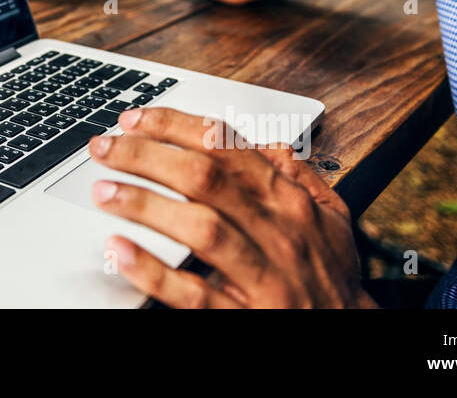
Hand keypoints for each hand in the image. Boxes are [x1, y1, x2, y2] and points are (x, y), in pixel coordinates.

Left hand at [89, 107, 375, 307]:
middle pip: (204, 177)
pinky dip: (154, 270)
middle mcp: (278, 232)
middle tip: (104, 147)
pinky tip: (120, 250)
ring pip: (200, 227)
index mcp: (291, 201)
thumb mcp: (330, 217)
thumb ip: (296, 174)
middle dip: (146, 155)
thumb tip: (263, 139)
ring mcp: (264, 276)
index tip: (133, 120)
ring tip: (103, 191)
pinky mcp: (248, 317)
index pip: (226, 146)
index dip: (174, 126)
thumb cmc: (331, 276)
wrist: (353, 336)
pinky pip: (195, 293)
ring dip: (145, 204)